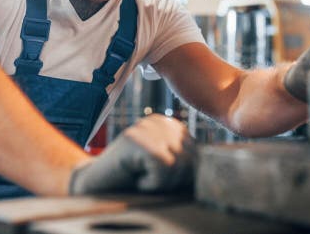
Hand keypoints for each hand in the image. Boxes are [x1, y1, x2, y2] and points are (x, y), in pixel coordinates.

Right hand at [68, 114, 195, 194]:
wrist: (94, 186)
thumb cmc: (132, 182)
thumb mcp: (167, 171)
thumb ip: (188, 164)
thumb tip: (215, 167)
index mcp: (172, 126)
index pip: (199, 156)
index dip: (183, 178)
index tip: (159, 179)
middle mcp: (161, 122)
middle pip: (191, 160)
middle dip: (174, 181)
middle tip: (149, 180)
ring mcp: (146, 127)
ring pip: (178, 164)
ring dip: (162, 183)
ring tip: (141, 178)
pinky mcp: (135, 138)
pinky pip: (163, 166)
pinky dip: (151, 182)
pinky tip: (135, 177)